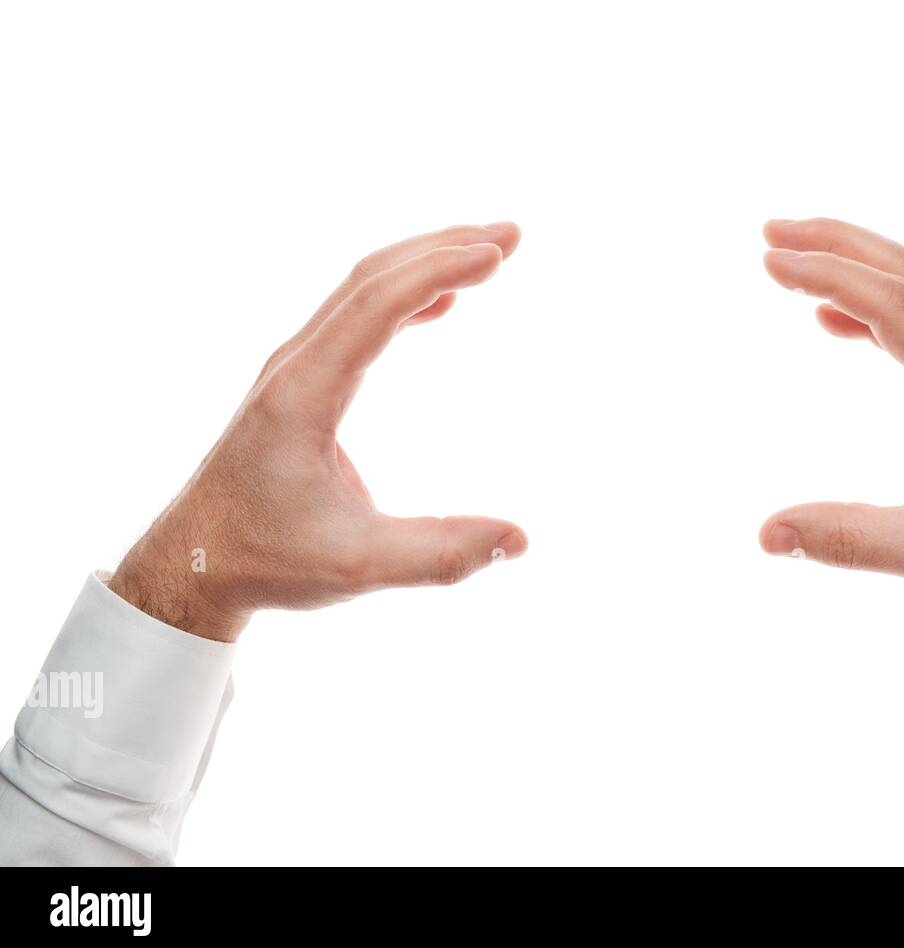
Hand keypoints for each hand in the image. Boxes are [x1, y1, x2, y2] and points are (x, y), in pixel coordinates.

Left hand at [109, 222, 527, 641]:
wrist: (194, 560)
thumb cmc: (268, 560)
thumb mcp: (358, 567)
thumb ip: (440, 555)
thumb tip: (520, 539)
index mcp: (304, 394)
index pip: (376, 306)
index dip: (438, 273)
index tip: (496, 255)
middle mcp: (295, 365)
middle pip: (371, 278)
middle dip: (443, 247)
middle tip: (511, 234)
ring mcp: (294, 368)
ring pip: (361, 289)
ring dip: (424, 262)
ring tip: (489, 251)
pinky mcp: (301, 380)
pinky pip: (356, 316)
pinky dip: (403, 295)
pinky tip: (442, 304)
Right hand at [758, 217, 903, 618]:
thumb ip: (847, 542)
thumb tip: (766, 534)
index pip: (893, 305)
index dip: (828, 276)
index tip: (770, 260)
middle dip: (835, 242)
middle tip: (770, 230)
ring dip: (855, 264)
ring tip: (792, 258)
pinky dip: (872, 308)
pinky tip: (833, 323)